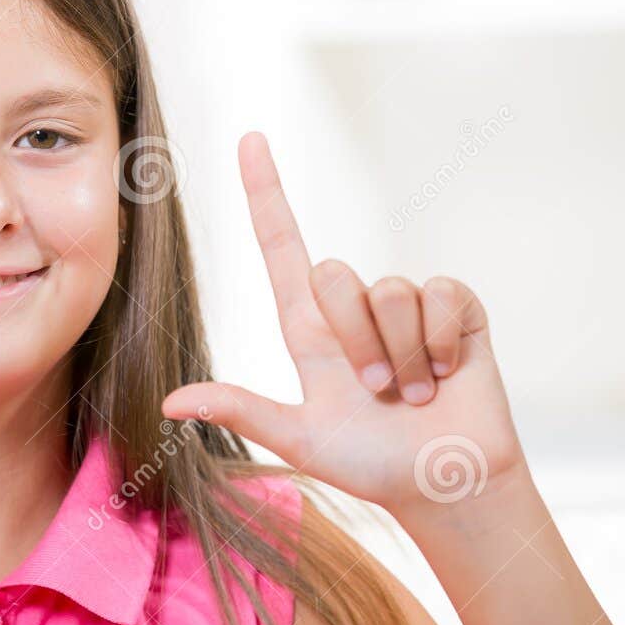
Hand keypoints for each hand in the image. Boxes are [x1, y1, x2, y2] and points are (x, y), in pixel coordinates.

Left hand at [162, 132, 525, 519]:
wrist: (446, 485)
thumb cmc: (372, 465)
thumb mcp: (299, 440)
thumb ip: (241, 411)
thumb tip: (170, 402)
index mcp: (309, 330)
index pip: (281, 246)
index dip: (265, 192)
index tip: (250, 139)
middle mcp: (355, 308)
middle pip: (332, 273)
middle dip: (354, 340)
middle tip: (375, 391)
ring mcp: (406, 306)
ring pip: (389, 290)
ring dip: (402, 355)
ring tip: (414, 392)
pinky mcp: (454, 308)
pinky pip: (439, 295)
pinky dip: (441, 344)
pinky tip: (448, 373)